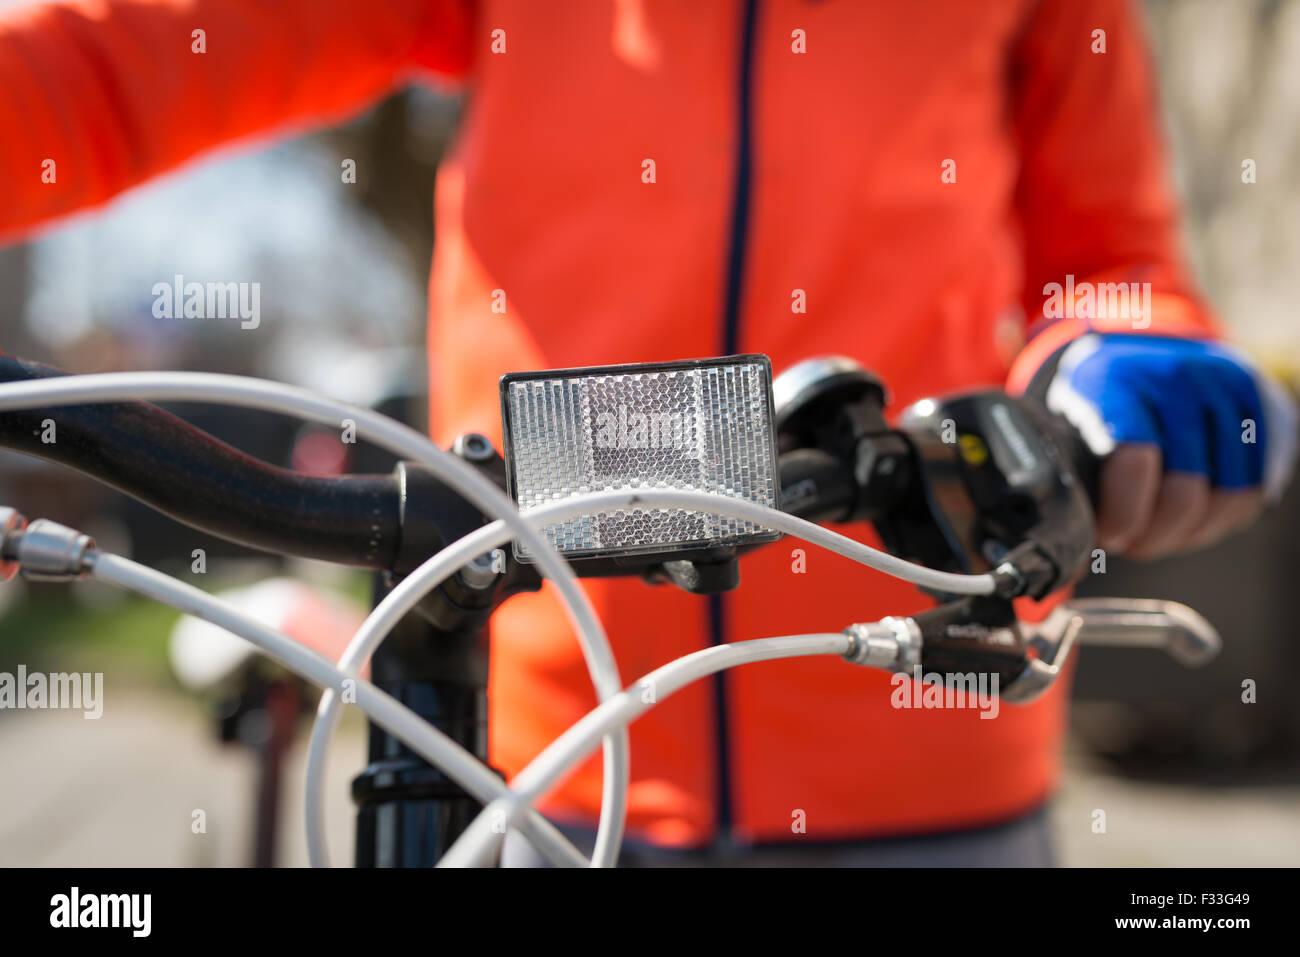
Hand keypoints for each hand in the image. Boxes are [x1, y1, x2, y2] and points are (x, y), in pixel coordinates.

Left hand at [1041, 334, 1297, 559]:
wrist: (1139, 351)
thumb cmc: (1093, 403)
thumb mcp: (1063, 419)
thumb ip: (1068, 465)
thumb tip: (1069, 530)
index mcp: (1116, 378)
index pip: (1133, 459)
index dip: (1124, 513)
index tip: (1108, 536)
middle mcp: (1175, 376)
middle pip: (1185, 490)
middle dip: (1154, 534)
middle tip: (1131, 544)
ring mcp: (1223, 389)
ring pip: (1227, 496)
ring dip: (1188, 532)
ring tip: (1156, 537)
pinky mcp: (1258, 406)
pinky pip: (1253, 488)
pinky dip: (1220, 519)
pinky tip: (1187, 523)